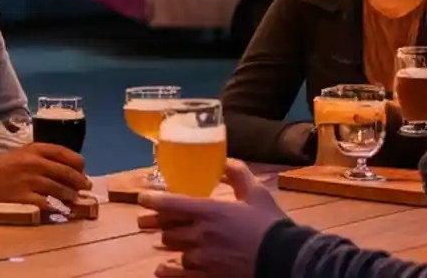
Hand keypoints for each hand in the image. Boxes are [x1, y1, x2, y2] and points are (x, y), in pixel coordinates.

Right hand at [0, 143, 91, 209]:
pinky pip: (46, 203)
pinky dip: (57, 206)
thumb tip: (75, 168)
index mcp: (36, 149)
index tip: (83, 169)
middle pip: (64, 172)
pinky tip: (62, 208)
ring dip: (70, 195)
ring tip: (75, 198)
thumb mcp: (28, 152)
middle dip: (78, 181)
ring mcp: (28, 181)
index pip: (63, 153)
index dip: (77, 162)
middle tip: (85, 187)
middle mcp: (33, 163)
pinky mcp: (23, 198)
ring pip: (58, 189)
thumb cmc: (11, 164)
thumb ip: (48, 156)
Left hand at [138, 160, 287, 277]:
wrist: (284, 260)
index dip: (154, 200)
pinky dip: (167, 272)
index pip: (172, 204)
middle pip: (169, 228)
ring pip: (174, 249)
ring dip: (168, 244)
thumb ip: (238, 174)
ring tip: (163, 241)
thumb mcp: (256, 193)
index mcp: (210, 211)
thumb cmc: (270, 225)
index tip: (142, 198)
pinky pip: (179, 275)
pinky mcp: (207, 277)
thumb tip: (225, 161)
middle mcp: (201, 234)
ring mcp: (202, 258)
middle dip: (157, 223)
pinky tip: (161, 270)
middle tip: (145, 221)